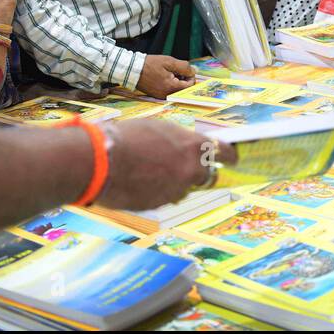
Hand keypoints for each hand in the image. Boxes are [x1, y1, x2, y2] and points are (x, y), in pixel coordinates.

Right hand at [94, 120, 236, 209]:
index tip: (233, 158)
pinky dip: (156, 191)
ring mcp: (176, 189)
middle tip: (184, 168)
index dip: (229, 156)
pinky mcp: (159, 204)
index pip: (224, 153)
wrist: (100, 159)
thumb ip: (179, 140)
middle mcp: (191, 170)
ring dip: (173, 182)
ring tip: (149, 171)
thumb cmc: (128, 137)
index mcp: (194, 146)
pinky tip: (139, 182)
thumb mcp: (159, 128)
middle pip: (206, 175)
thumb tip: (185, 146)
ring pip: (182, 188)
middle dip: (198, 173)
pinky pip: (163, 198)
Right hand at [136, 54, 195, 97]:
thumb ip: (184, 67)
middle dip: (183, 78)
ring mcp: (161, 96)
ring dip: (176, 81)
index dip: (190, 75)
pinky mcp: (157, 95)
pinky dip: (170, 84)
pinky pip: (169, 91)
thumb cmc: (150, 65)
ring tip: (168, 72)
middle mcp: (167, 95)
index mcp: (172, 88)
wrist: (132, 70)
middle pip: (184, 88)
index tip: (183, 69)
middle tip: (175, 69)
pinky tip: (163, 76)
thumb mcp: (169, 62)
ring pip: (176, 89)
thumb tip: (194, 72)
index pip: (190, 85)